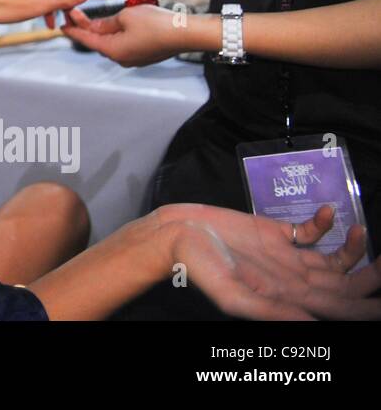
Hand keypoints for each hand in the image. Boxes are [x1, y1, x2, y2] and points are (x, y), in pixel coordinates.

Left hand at [60, 3, 193, 66]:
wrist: (186, 33)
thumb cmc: (156, 24)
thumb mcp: (126, 16)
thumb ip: (106, 22)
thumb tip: (95, 25)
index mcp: (113, 50)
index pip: (86, 39)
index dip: (72, 30)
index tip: (61, 24)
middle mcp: (120, 58)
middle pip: (97, 41)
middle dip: (86, 27)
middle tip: (74, 12)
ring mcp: (132, 59)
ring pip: (110, 42)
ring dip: (101, 30)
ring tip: (91, 17)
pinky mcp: (142, 56)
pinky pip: (123, 44)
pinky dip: (115, 34)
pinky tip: (113, 23)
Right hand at [156, 203, 380, 319]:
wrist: (175, 234)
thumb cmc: (197, 266)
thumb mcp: (233, 295)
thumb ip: (273, 312)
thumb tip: (313, 324)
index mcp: (288, 298)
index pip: (339, 308)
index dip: (366, 308)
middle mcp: (294, 280)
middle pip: (344, 285)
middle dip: (371, 279)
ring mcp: (286, 256)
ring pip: (333, 260)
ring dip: (354, 250)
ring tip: (363, 231)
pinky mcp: (274, 233)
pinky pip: (308, 232)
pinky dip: (323, 224)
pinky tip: (327, 212)